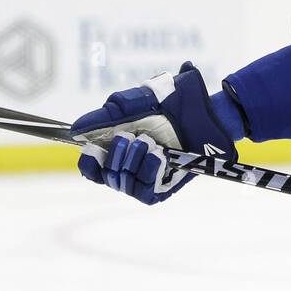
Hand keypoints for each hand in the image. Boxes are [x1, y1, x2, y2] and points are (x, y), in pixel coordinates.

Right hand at [70, 62, 236, 204]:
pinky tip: (159, 158)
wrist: (213, 114)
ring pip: (123, 183)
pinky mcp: (163, 188)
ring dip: (132, 162)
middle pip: (104, 176)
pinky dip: (148, 173)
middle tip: (129, 138)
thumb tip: (77, 128)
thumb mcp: (145, 98)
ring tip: (150, 144)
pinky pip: (144, 192)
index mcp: (119, 145)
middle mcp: (130, 165)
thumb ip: (112, 110)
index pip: (91, 166)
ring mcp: (146, 178)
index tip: (92, 149)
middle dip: (114, 156)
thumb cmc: (178, 103)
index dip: (88, 160)